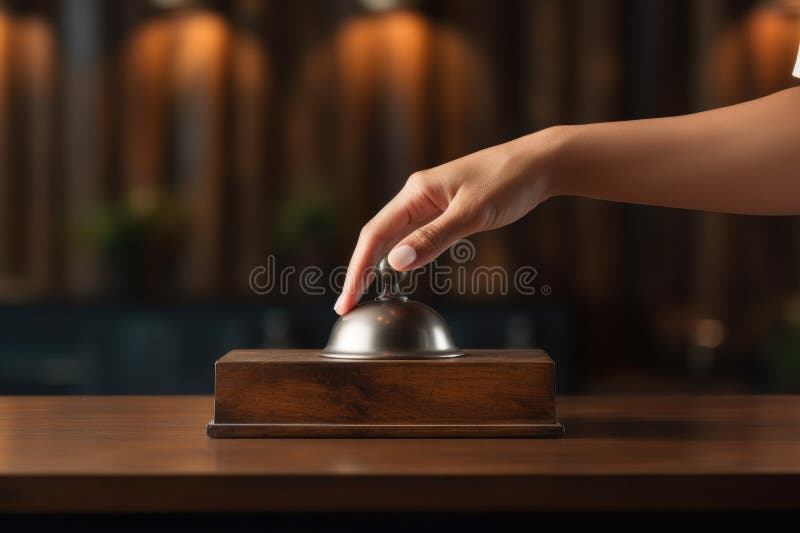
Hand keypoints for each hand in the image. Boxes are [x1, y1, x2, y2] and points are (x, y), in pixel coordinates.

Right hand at [334, 127, 566, 314]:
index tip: (347, 300)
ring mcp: (430, 204)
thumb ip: (434, 238)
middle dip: (360, 271)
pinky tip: (395, 272)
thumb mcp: (472, 212)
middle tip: (346, 307)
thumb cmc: (509, 182)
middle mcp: (417, 197)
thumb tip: (394, 264)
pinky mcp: (445, 211)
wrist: (539, 164)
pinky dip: (400, 257)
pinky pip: (414, 237)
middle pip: (377, 237)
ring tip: (362, 295)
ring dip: (375, 266)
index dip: (357, 269)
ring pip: (394, 238)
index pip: (374, 234)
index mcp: (416, 193)